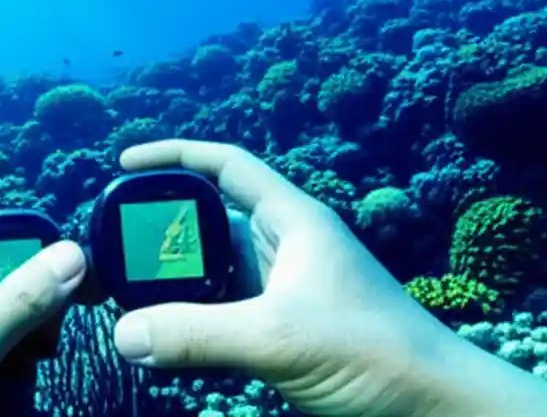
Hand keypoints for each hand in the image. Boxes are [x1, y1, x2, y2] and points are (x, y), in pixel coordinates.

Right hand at [112, 139, 546, 416]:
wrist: (435, 408)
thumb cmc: (375, 354)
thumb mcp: (278, 337)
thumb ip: (198, 334)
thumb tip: (123, 334)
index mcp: (293, 220)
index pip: (226, 164)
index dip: (174, 154)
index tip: (123, 163)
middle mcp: (287, 246)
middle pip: (210, 219)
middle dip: (161, 230)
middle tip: (112, 249)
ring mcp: (287, 289)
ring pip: (215, 271)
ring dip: (174, 282)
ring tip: (125, 296)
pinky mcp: (288, 329)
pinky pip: (226, 313)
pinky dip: (193, 320)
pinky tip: (165, 340)